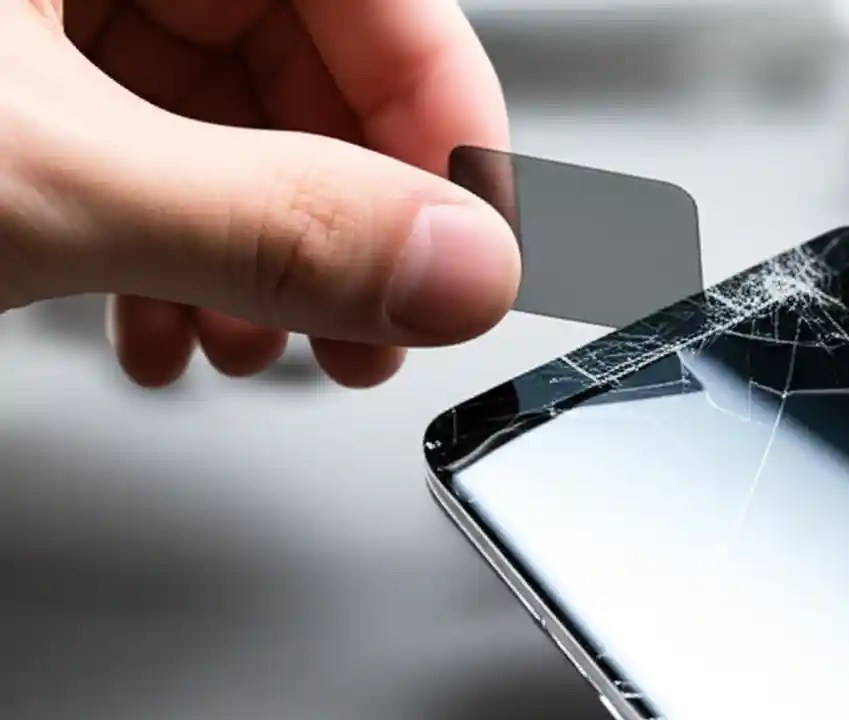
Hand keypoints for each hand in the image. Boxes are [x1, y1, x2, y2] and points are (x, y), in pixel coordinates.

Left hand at [0, 1, 519, 387]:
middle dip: (346, 223)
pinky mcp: (19, 108)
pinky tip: (163, 331)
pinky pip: (144, 170)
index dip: (444, 115)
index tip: (469, 244)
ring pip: (231, 136)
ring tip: (254, 348)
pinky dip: (172, 264)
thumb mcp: (48, 178)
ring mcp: (43, 26)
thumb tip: (459, 266)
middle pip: (308, 69)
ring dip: (263, 264)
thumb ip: (268, 220)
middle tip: (374, 325)